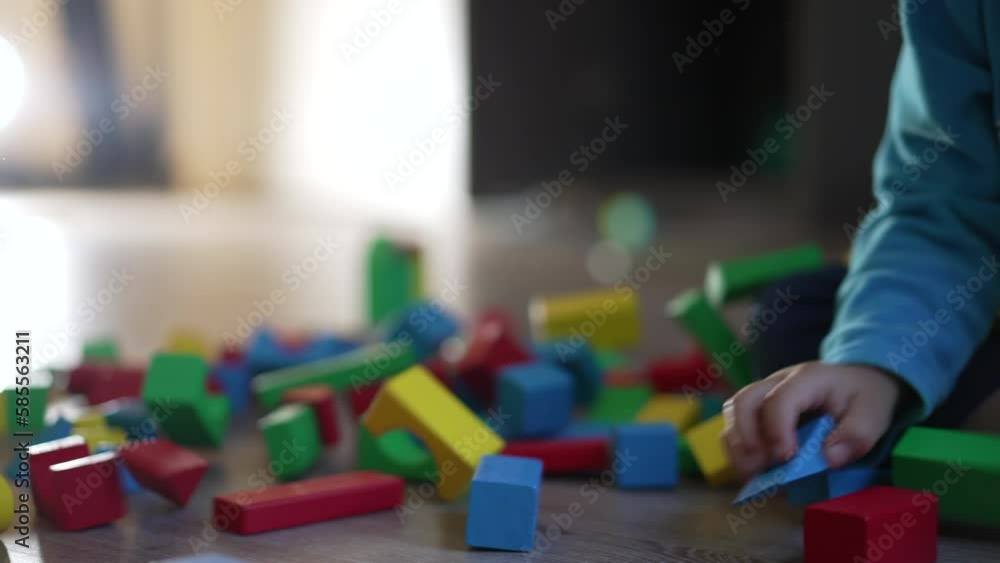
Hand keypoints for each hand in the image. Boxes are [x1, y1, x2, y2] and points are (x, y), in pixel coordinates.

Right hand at [721, 361, 904, 476]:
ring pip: (732, 413)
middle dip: (746, 437)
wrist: (859, 379)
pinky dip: (739, 449)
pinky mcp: (759, 410)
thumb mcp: (874, 412)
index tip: (787, 459)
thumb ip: (857, 434)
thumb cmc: (864, 395)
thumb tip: (828, 459)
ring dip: (738, 445)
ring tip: (755, 471)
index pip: (779, 401)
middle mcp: (777, 382)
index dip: (777, 431)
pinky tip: (757, 469)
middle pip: (743, 401)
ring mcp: (764, 394)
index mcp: (806, 378)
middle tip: (762, 466)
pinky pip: (736, 425)